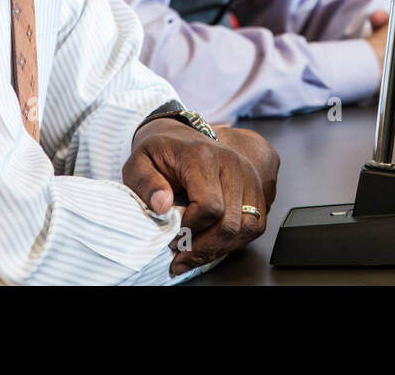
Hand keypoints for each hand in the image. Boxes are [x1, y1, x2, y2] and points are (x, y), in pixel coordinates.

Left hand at [123, 118, 278, 276]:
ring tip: (196, 255)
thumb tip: (162, 206)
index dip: (190, 229)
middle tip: (180, 257)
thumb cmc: (159, 154)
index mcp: (203, 156)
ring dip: (220, 249)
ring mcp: (248, 175)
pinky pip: (255, 224)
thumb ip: (146, 184)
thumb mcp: (138, 163)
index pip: (209, 206)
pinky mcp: (255, 187)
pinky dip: (235, 242)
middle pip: (231, 222)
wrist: (179, 138)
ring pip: (247, 227)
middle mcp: (232, 163)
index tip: (171, 238)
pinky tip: (213, 245)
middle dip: (204, 248)